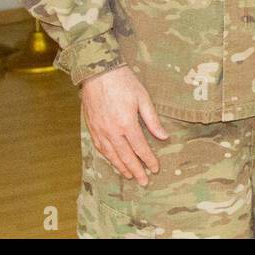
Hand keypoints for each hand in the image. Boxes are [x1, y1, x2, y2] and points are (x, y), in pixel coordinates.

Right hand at [80, 66, 168, 185]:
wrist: (98, 73)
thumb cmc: (123, 82)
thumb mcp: (143, 98)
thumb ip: (152, 120)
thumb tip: (163, 137)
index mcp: (126, 124)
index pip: (140, 148)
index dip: (148, 160)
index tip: (155, 168)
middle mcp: (111, 131)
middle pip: (126, 156)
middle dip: (136, 170)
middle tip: (144, 181)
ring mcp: (100, 131)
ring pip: (111, 155)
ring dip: (121, 167)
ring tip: (130, 175)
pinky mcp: (91, 128)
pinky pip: (100, 148)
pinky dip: (108, 157)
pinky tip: (113, 161)